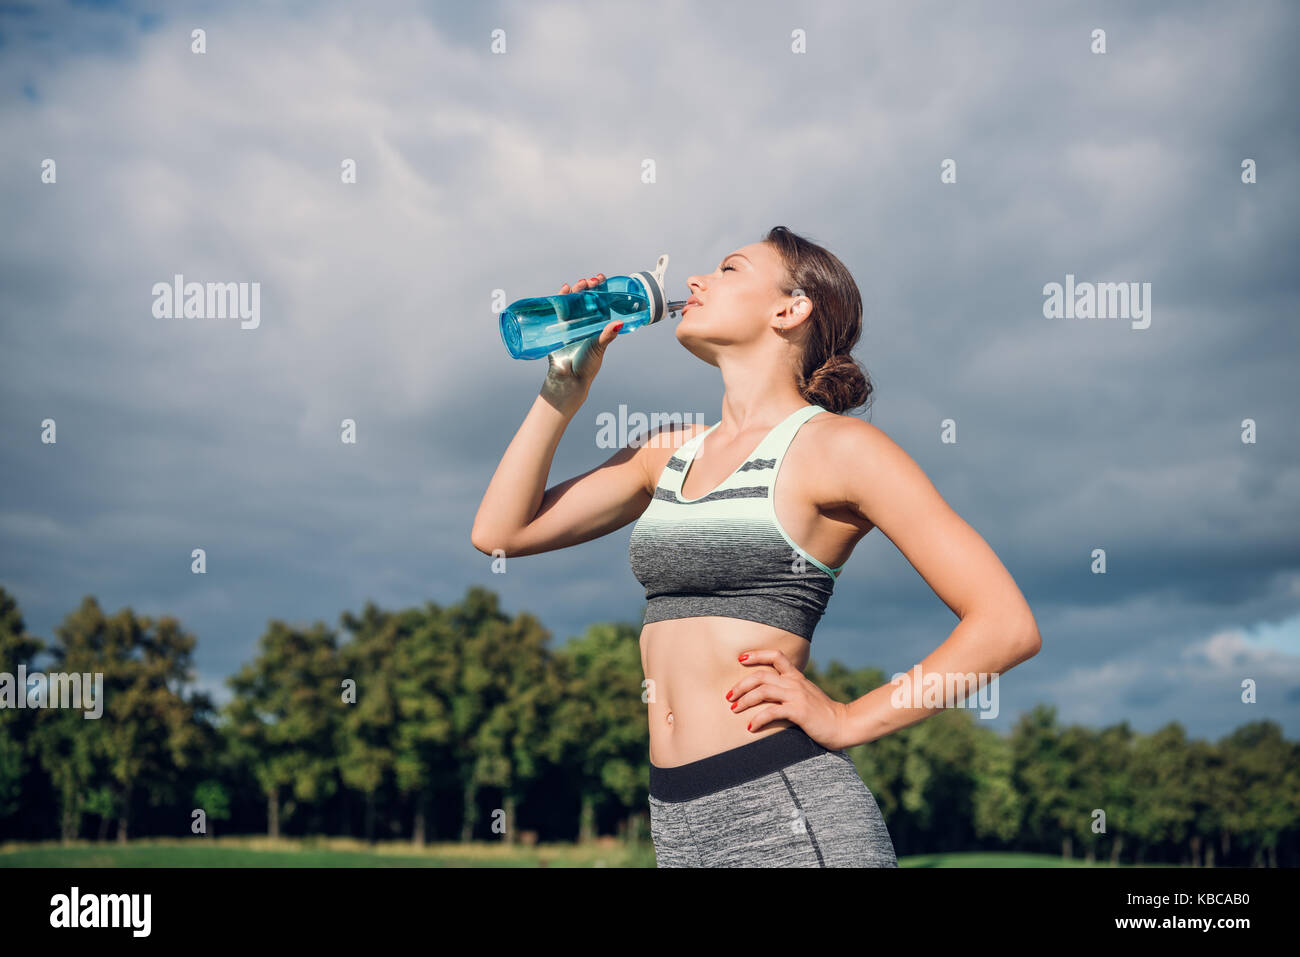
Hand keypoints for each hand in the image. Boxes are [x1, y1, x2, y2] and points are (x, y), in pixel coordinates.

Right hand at [545, 273, 619, 393]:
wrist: (568, 378)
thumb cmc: (587, 365)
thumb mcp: (599, 347)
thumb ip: (607, 335)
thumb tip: (620, 324)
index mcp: (598, 325)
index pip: (600, 302)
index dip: (601, 289)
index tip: (602, 279)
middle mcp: (585, 322)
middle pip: (586, 299)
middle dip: (588, 287)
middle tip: (591, 281)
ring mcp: (571, 323)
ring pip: (574, 301)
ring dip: (577, 290)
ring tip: (580, 284)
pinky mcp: (558, 326)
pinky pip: (560, 308)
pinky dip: (561, 297)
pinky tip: (565, 289)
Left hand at [726, 649, 855, 750]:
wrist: (844, 725)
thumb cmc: (823, 714)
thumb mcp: (806, 696)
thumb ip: (791, 691)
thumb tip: (770, 694)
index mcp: (797, 677)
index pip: (776, 656)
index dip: (757, 654)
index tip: (740, 659)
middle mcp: (795, 683)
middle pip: (761, 675)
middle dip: (741, 684)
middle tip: (729, 696)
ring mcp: (796, 696)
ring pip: (763, 690)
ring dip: (744, 700)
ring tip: (734, 709)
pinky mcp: (798, 711)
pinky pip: (771, 712)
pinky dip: (757, 719)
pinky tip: (750, 727)